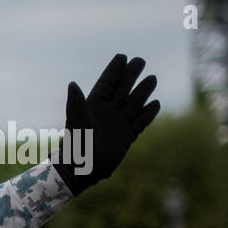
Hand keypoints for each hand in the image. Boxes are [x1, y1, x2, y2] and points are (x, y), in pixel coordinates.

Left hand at [50, 53, 159, 195]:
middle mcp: (107, 113)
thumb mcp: (76, 124)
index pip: (106, 84)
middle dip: (131, 75)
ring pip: (134, 103)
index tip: (122, 56)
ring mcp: (118, 124)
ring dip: (143, 91)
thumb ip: (76, 104)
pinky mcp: (126, 137)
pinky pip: (140, 122)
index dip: (114, 70)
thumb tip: (72, 83)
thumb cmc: (76, 148)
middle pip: (122, 90)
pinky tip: (155, 104)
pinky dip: (148, 113)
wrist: (82, 172)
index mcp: (93, 107)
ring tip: (152, 79)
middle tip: (140, 61)